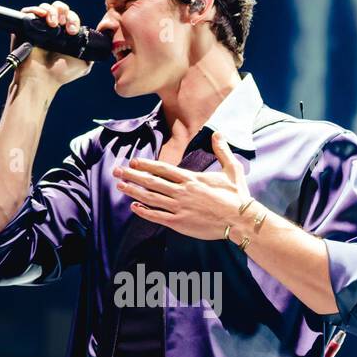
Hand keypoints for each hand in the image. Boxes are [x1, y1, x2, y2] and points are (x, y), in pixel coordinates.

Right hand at [11, 1, 92, 91]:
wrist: (43, 79)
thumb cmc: (61, 74)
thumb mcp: (84, 64)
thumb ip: (91, 52)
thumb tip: (99, 42)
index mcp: (65, 33)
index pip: (70, 16)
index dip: (73, 19)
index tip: (72, 31)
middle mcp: (52, 28)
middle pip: (59, 7)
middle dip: (64, 12)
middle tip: (63, 25)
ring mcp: (38, 27)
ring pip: (46, 7)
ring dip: (52, 11)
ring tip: (53, 25)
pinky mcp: (25, 27)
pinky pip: (29, 11)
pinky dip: (36, 10)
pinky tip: (43, 17)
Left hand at [113, 132, 252, 241]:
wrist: (240, 219)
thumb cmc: (237, 196)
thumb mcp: (232, 169)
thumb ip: (222, 151)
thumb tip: (219, 133)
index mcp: (192, 178)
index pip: (163, 169)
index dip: (147, 165)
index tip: (134, 161)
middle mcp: (182, 191)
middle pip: (152, 181)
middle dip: (132, 175)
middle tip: (116, 170)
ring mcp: (179, 207)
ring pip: (151, 197)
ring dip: (133, 190)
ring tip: (120, 185)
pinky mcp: (180, 223)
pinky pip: (157, 216)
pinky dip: (144, 211)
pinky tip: (133, 207)